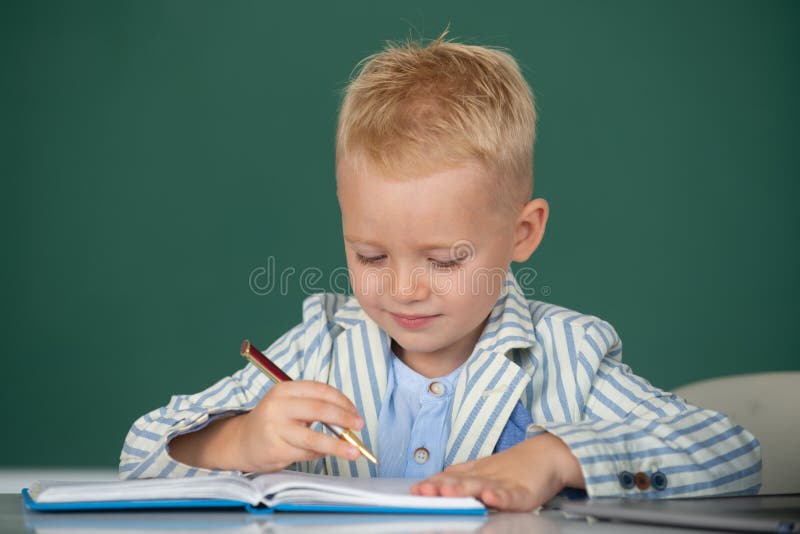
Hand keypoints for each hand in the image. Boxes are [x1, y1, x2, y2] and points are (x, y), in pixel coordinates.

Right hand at [169, 381, 363, 472]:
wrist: (242, 442)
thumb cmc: (273, 422)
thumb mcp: (290, 405)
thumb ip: (315, 407)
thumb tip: (348, 418)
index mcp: (285, 389)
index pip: (320, 391)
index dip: (342, 401)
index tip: (355, 412)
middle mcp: (278, 406)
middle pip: (319, 409)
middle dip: (344, 418)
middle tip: (359, 426)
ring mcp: (276, 428)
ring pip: (314, 437)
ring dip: (338, 445)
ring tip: (353, 452)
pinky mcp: (275, 449)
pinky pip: (306, 452)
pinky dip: (320, 454)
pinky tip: (323, 453)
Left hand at [409, 432, 584, 511]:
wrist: (548, 455)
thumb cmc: (515, 466)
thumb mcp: (483, 468)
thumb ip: (461, 474)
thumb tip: (436, 478)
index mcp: (475, 473)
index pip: (449, 479)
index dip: (432, 484)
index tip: (415, 490)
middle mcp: (485, 477)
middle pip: (460, 482)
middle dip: (440, 488)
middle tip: (423, 492)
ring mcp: (503, 484)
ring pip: (480, 486)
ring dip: (463, 490)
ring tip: (447, 493)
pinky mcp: (522, 492)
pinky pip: (509, 496)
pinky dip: (499, 497)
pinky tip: (489, 499)